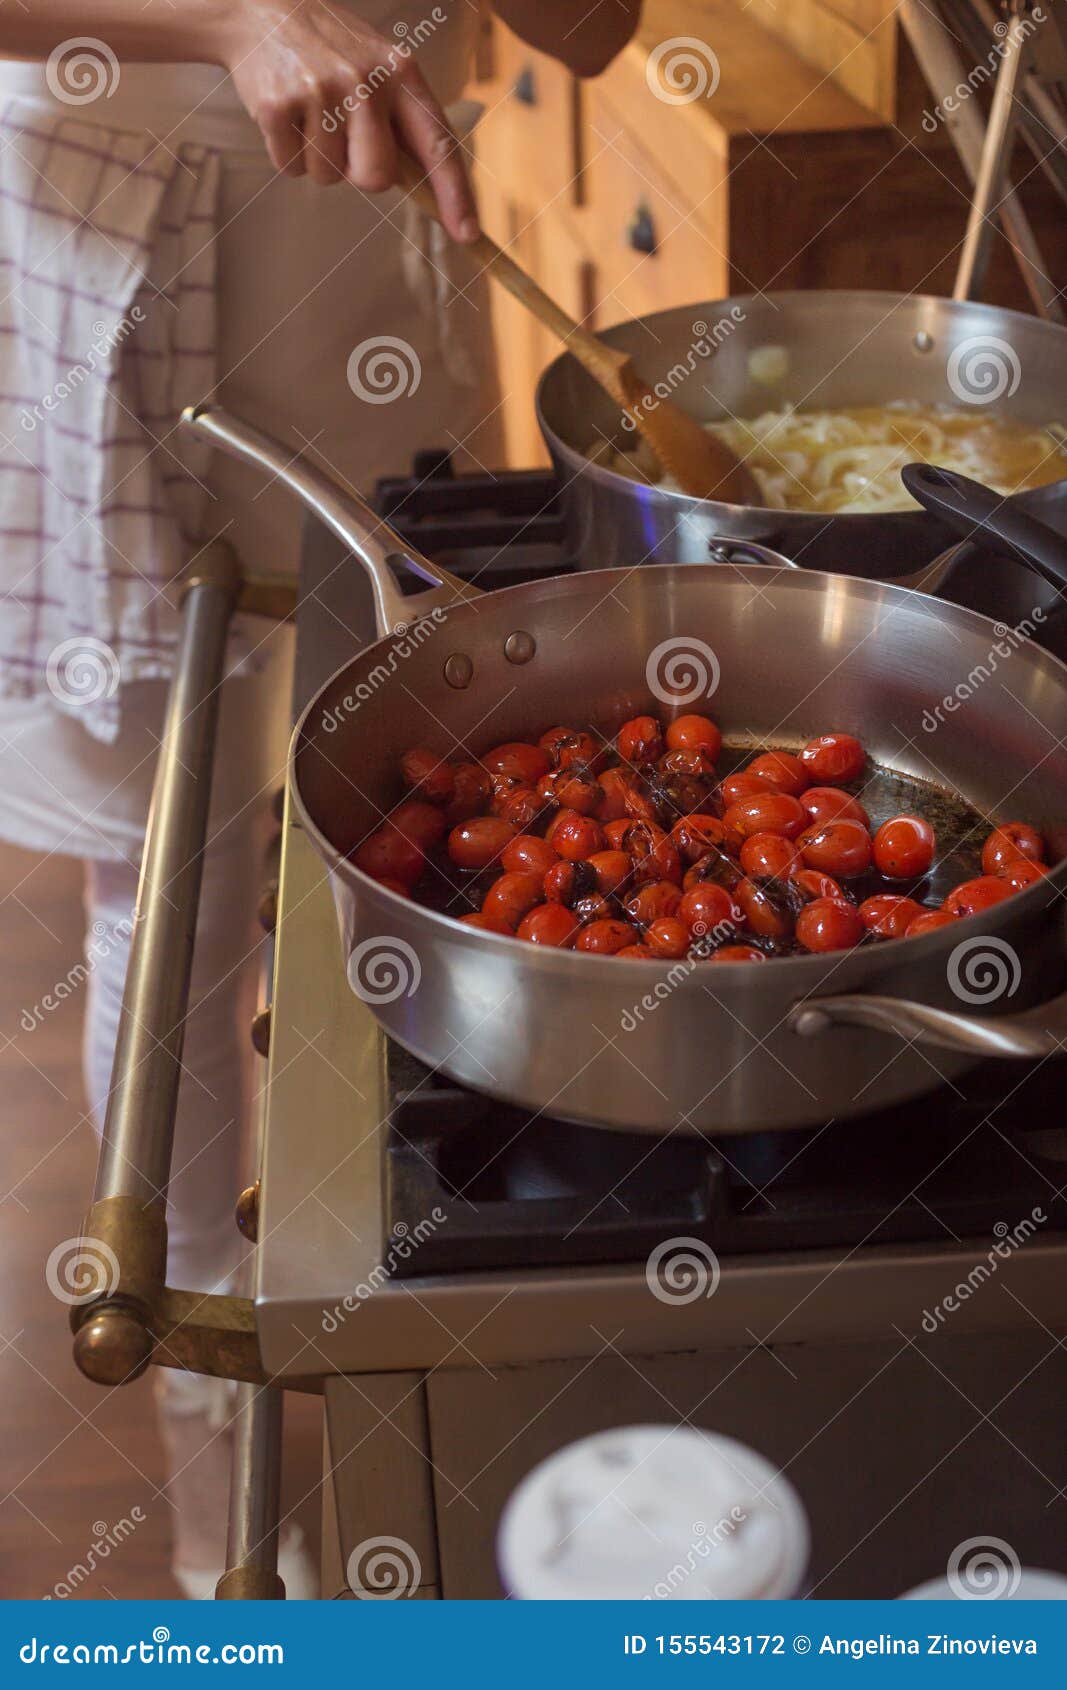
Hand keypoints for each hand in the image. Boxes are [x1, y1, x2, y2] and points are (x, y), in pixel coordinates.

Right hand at [221, 0, 477, 238]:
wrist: (261, 10)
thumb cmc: (332, 51)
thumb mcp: (380, 68)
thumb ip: (404, 122)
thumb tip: (431, 191)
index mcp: (400, 72)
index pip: (437, 143)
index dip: (454, 194)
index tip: (467, 234)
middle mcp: (365, 80)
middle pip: (376, 179)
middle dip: (358, 172)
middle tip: (342, 134)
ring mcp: (320, 91)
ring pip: (329, 178)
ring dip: (317, 159)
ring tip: (309, 112)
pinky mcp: (277, 105)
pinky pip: (291, 168)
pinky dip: (286, 153)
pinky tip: (287, 114)